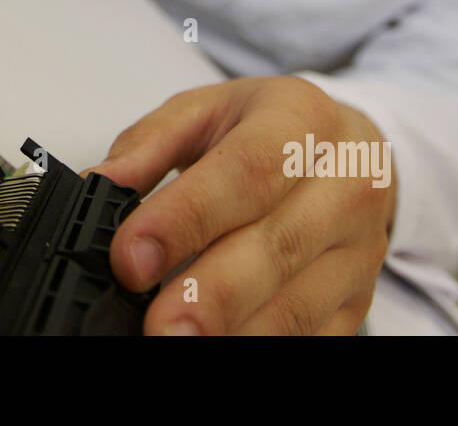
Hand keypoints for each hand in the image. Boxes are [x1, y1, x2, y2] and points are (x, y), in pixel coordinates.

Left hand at [90, 76, 395, 334]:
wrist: (353, 146)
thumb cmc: (273, 129)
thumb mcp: (206, 111)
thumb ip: (147, 146)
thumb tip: (98, 188)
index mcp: (302, 119)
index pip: (246, 172)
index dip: (185, 219)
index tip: (131, 259)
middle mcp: (345, 183)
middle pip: (277, 247)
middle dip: (210, 294)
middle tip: (157, 326)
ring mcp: (359, 248)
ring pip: (298, 304)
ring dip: (235, 332)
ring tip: (180, 343)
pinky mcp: (358, 298)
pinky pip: (314, 335)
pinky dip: (262, 344)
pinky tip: (222, 344)